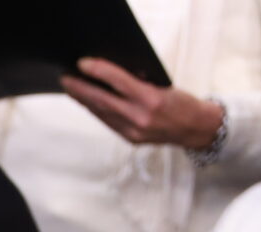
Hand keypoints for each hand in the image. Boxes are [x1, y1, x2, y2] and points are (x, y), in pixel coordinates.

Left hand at [61, 60, 225, 150]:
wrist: (194, 129)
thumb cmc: (181, 102)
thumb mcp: (164, 86)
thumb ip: (138, 82)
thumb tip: (110, 74)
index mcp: (151, 99)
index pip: (119, 81)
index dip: (99, 71)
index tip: (82, 63)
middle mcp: (140, 117)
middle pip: (103, 101)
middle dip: (81, 89)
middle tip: (65, 79)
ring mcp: (133, 131)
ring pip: (102, 113)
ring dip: (85, 100)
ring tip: (72, 89)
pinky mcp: (130, 139)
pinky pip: (108, 122)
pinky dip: (97, 111)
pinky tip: (88, 102)